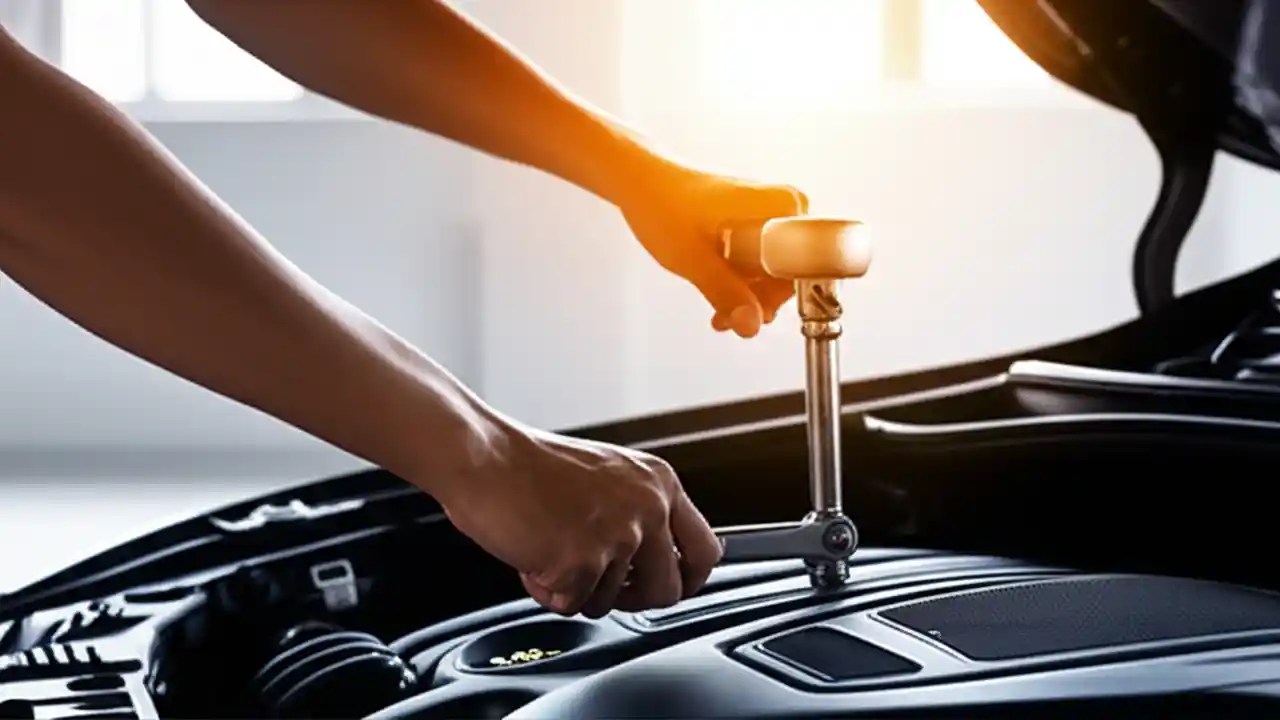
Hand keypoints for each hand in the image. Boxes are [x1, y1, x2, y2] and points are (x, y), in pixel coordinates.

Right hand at [436, 422, 722, 617]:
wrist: (485, 457)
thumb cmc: (532, 467)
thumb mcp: (610, 479)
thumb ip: (641, 514)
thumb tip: (661, 567)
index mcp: (659, 483)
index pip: (706, 550)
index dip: (688, 579)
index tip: (669, 587)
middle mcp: (648, 508)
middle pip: (668, 590)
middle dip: (633, 599)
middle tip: (599, 583)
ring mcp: (618, 536)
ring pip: (610, 602)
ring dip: (577, 588)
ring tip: (550, 547)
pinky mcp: (582, 562)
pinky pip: (571, 605)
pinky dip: (546, 589)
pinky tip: (532, 553)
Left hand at [619, 160, 807, 337]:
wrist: (641, 181)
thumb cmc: (662, 205)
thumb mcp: (693, 258)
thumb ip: (726, 294)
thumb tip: (751, 325)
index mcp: (781, 207)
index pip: (807, 268)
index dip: (781, 299)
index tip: (757, 314)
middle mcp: (785, 208)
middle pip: (791, 273)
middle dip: (759, 302)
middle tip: (729, 318)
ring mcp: (772, 216)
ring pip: (776, 273)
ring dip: (749, 298)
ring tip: (720, 313)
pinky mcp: (757, 225)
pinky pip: (763, 263)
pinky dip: (743, 284)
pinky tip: (722, 300)